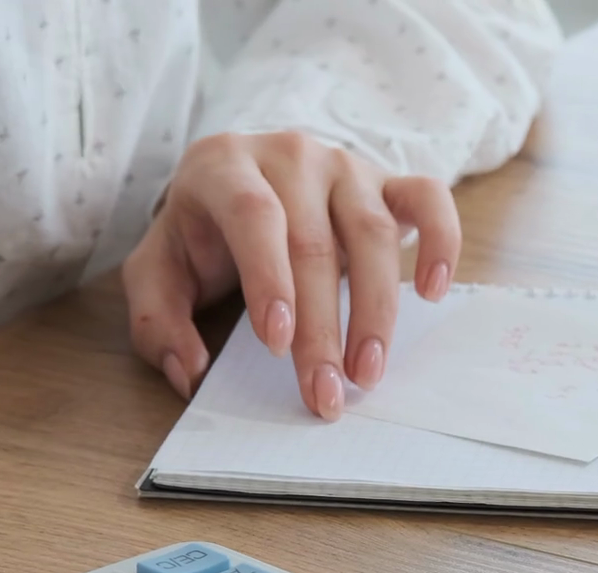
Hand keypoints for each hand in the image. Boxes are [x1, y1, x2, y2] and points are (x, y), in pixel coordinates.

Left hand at [122, 131, 462, 419]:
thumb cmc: (202, 235)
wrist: (242, 184)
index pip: (253, 216)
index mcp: (223, 166)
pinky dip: (440, 243)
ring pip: (374, 232)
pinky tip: (431, 291)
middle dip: (323, 327)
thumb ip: (157, 322)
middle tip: (325, 392)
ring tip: (367, 371)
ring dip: (376, 310)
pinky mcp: (389, 182)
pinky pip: (429, 200)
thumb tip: (190, 372)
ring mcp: (346, 167)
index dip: (269, 279)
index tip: (279, 344)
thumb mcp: (158, 272)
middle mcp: (290, 156)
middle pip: (314, 241)